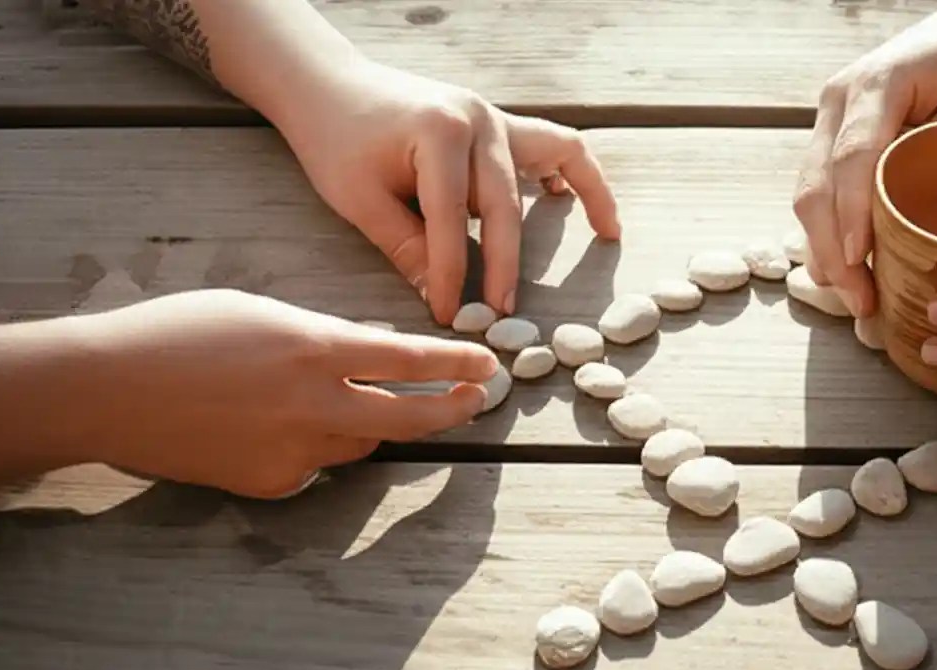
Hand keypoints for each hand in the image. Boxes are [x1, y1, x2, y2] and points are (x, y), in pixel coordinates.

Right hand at [80, 289, 497, 498]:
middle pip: (408, 416)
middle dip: (451, 407)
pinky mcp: (271, 483)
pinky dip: (313, 445)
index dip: (455, 363)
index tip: (487, 365)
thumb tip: (366, 356)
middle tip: (476, 398)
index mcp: (314, 348)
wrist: (107, 390)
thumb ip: (321, 339)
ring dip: (367, 422)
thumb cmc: (178, 334)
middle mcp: (316, 404)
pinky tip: (270, 424)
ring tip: (332, 397)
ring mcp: (295, 450)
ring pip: (361, 443)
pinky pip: (315, 465)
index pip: (409, 358)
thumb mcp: (262, 314)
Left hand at [274, 58, 620, 324]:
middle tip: (502, 314)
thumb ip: (405, 247)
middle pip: (504, 202)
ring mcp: (493, 116)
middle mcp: (477, 118)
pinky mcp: (496, 122)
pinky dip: (572, 171)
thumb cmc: (336, 139)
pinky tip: (572, 203)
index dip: (451, 273)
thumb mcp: (359, 199)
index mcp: (438, 132)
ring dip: (588, 193)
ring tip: (609, 233)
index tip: (449, 317)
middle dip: (505, 264)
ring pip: (557, 153)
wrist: (328, 86)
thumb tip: (440, 300)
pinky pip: (551, 144)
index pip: (451, 218)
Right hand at [793, 1, 936, 315]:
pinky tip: (849, 276)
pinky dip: (829, 241)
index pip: (852, 156)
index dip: (852, 213)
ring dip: (825, 253)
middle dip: (832, 251)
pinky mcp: (829, 146)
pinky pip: (818, 199)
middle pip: (816, 187)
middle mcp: (837, 103)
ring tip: (856, 300)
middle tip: (861, 302)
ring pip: (807, 199)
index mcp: (876, 84)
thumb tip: (922, 220)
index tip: (860, 261)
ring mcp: (826, 124)